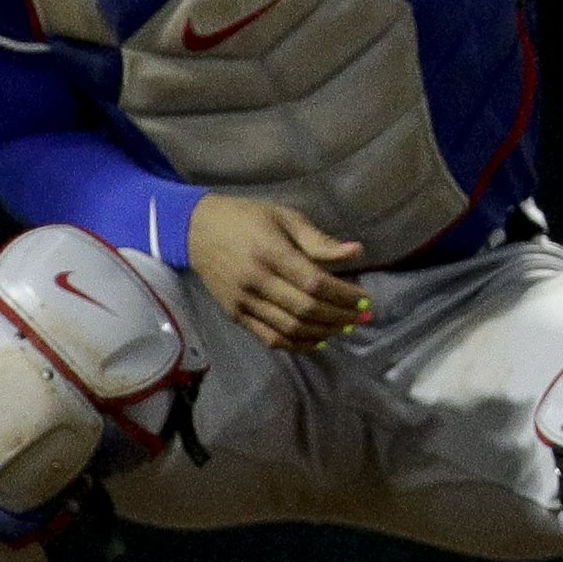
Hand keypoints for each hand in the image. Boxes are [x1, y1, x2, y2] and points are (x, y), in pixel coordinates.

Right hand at [188, 193, 368, 351]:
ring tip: (345, 327)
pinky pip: (270, 338)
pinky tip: (318, 338)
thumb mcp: (285, 217)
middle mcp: (256, 281)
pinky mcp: (235, 315)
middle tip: (362, 316)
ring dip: (323, 332)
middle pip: (305, 309)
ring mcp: (243, 302)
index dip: (344, 295)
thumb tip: (357, 252)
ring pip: (290, 328)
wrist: (197, 230)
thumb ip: (319, 240)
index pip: (315, 283)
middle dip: (340, 316)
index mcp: (271, 253)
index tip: (365, 298)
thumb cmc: (247, 218)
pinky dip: (297, 343)